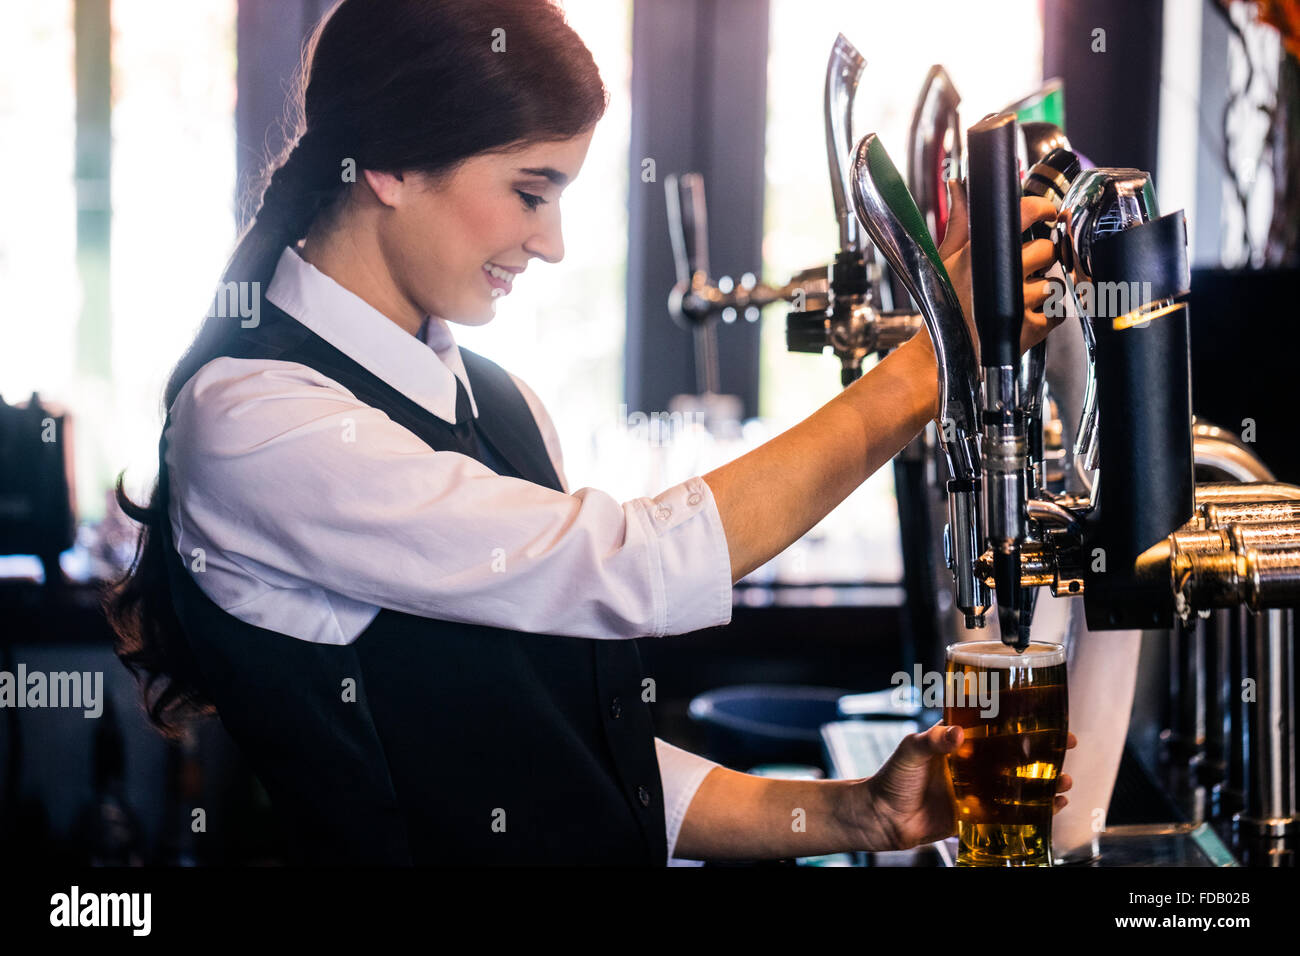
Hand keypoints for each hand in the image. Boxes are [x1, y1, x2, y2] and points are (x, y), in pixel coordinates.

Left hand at [847, 722, 1077, 851]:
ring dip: (1045, 782)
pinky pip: (1010, 812)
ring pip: (1019, 783)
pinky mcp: (976, 815)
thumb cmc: (891, 778)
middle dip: (1044, 750)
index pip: (996, 728)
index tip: (1048, 718)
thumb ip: (931, 741)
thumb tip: (957, 733)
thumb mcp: (910, 750)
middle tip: (1068, 746)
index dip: (1023, 722)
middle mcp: (972, 764)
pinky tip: (1052, 808)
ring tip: (1065, 781)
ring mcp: (976, 790)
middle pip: (1016, 754)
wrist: (880, 817)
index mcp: (959, 743)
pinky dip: (1033, 810)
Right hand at [937, 179, 1064, 359]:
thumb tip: (957, 187)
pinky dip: (1049, 314)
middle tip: (1023, 271)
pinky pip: (1058, 311)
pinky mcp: (1030, 328)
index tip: (1048, 213)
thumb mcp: (946, 259)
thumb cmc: (946, 305)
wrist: (946, 353)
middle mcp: (1002, 275)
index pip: (1025, 213)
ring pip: (1055, 282)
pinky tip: (1026, 316)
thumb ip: (960, 221)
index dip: (1043, 209)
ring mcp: (1018, 302)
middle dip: (1041, 259)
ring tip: (1020, 299)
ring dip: (1044, 290)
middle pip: (1047, 250)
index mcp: (981, 252)